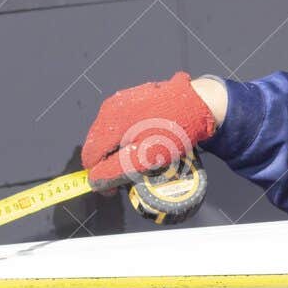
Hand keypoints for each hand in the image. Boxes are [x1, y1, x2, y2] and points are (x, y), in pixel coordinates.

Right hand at [80, 72, 218, 191]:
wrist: (196, 103)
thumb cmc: (172, 132)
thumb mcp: (143, 158)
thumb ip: (115, 171)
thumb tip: (94, 182)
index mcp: (108, 123)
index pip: (90, 155)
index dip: (97, 176)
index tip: (113, 190)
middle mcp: (108, 109)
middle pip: (97, 144)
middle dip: (107, 163)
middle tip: (127, 176)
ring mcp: (119, 101)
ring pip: (108, 133)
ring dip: (116, 150)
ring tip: (135, 161)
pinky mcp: (131, 98)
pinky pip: (120, 123)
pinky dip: (125, 137)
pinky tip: (141, 143)